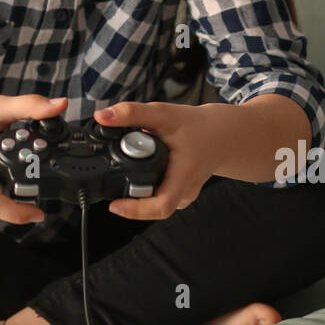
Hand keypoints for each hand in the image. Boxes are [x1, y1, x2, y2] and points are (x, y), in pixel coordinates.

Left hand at [93, 101, 225, 220]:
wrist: (221, 134)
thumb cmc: (197, 126)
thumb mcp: (163, 114)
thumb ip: (132, 114)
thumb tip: (103, 117)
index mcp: (184, 175)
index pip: (162, 205)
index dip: (136, 211)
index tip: (115, 206)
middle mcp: (185, 191)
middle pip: (154, 208)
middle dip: (130, 200)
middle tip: (112, 189)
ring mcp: (184, 195)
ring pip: (156, 203)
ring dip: (138, 194)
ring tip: (124, 178)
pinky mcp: (180, 193)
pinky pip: (160, 197)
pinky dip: (146, 189)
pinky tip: (136, 178)